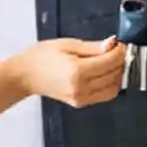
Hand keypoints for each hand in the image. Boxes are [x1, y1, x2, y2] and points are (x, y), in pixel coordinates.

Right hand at [9, 37, 125, 106]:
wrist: (25, 75)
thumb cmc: (41, 57)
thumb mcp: (68, 44)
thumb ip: (93, 47)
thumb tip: (113, 44)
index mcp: (77, 71)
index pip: (110, 62)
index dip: (120, 51)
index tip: (121, 44)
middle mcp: (80, 88)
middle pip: (114, 75)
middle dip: (120, 61)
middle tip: (117, 49)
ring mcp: (81, 98)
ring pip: (113, 87)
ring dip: (117, 74)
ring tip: (111, 61)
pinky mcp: (80, 103)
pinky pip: (104, 95)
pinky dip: (110, 84)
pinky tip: (104, 72)